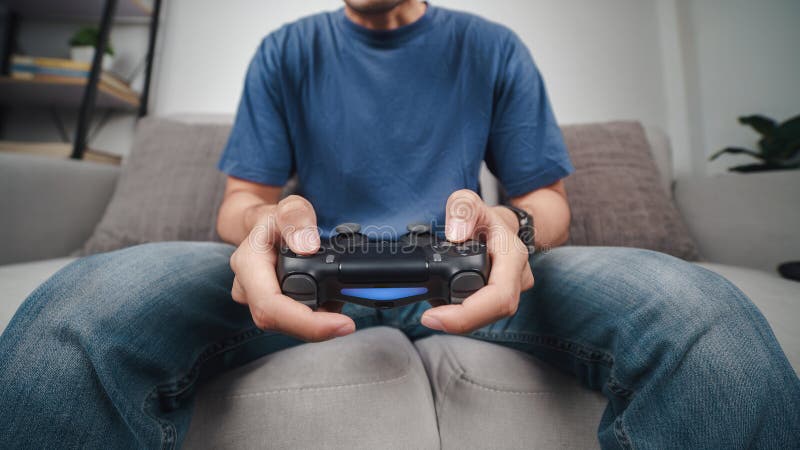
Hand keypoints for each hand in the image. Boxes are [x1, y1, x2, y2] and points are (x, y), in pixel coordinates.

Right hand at [228, 195, 355, 341]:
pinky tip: (330, 305)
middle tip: (347, 320)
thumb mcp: (291, 207)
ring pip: (287, 326)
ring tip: (339, 302)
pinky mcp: (269, 308)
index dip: (307, 323)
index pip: (271, 306)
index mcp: (248, 264)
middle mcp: (246, 288)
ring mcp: (256, 301)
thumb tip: (307, 246)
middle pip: (281, 322)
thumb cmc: (277, 218)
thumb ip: (297, 218)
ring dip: (317, 322)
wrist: (264, 228)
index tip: (342, 324)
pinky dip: (314, 318)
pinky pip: (291, 322)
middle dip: (317, 327)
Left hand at [421, 190, 534, 332]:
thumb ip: (462, 210)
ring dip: (459, 319)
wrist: (500, 227)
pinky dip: (462, 315)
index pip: (499, 297)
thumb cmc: (485, 217)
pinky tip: (445, 309)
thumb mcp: (468, 202)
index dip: (468, 314)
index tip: (435, 316)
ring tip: (435, 310)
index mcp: (513, 256)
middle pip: (491, 313)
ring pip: (487, 318)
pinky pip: (483, 314)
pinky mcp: (501, 300)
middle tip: (429, 317)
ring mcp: (513, 291)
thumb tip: (456, 233)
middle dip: (458, 320)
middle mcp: (518, 278)